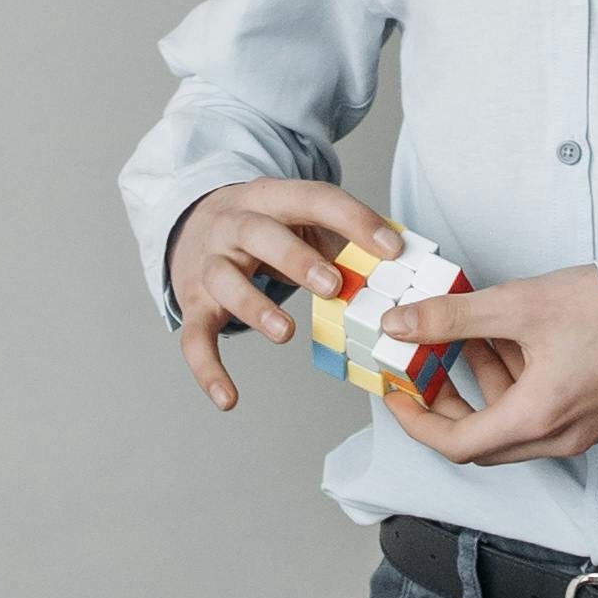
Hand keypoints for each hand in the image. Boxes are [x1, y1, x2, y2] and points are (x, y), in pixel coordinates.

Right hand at [166, 179, 381, 413]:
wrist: (194, 224)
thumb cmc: (265, 228)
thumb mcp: (301, 219)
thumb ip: (345, 239)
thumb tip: (404, 262)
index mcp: (273, 198)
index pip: (315, 199)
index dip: (354, 220)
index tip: (392, 248)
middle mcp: (235, 225)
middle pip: (259, 234)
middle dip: (296, 259)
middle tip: (333, 286)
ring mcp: (210, 264)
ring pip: (225, 281)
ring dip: (255, 307)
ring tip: (286, 332)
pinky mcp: (193, 303)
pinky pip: (195, 337)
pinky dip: (208, 369)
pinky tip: (229, 398)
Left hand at [384, 263, 597, 470]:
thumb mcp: (520, 305)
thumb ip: (452, 318)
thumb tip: (400, 324)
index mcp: (534, 420)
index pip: (454, 444)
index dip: (415, 420)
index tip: (396, 391)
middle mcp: (555, 437)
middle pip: (479, 439)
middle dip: (445, 400)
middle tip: (425, 361)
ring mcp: (576, 429)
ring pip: (508, 422)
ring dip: (481, 383)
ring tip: (467, 333)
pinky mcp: (591, 414)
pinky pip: (536, 411)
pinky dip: (513, 381)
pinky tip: (509, 339)